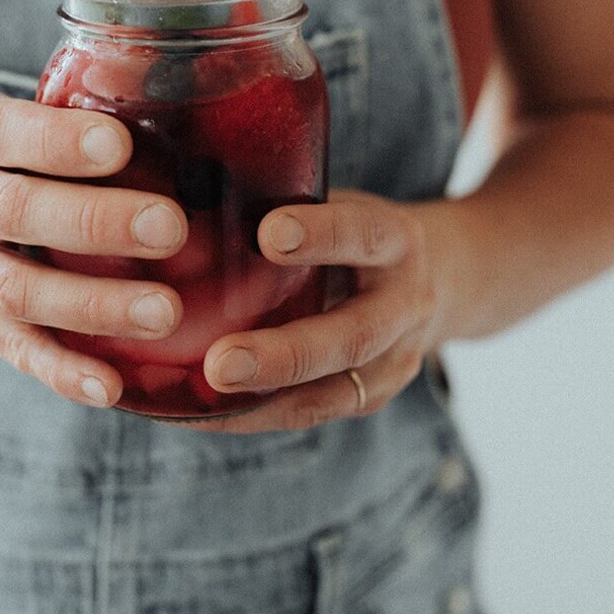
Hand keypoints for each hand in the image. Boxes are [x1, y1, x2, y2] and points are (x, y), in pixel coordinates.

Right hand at [0, 92, 187, 407]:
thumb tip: (195, 118)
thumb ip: (75, 123)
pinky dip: (62, 370)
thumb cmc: (3, 164)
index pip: (2, 131)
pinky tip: (112, 386)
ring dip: (89, 304)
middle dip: (92, 221)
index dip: (56, 140)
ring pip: (14, 290)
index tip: (120, 144)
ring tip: (165, 312)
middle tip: (170, 226)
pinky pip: (14, 350)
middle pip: (12, 211)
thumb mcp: (17, 124)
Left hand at [185, 191, 444, 433]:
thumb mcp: (334, 201)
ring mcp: (392, 361)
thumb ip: (279, 202)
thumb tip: (181, 196)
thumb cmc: (349, 229)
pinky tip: (196, 413)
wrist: (432, 277)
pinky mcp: (366, 397)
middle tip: (221, 363)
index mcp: (395, 241)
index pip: (363, 235)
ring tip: (201, 399)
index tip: (268, 233)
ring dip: (263, 401)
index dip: (322, 235)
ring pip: (330, 392)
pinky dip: (250, 416)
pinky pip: (307, 413)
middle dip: (284, 354)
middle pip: (351, 337)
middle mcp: (403, 306)